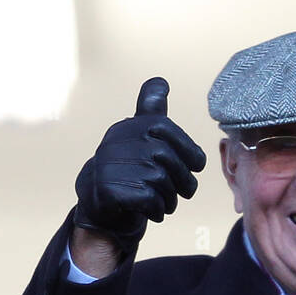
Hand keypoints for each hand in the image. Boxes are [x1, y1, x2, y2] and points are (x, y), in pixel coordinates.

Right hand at [74, 76, 205, 256]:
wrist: (99, 204)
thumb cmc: (130, 170)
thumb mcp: (141, 139)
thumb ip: (152, 113)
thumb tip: (161, 82)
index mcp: (130, 127)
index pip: (164, 129)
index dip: (189, 149)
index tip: (196, 165)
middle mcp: (117, 141)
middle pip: (166, 158)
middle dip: (184, 180)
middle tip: (184, 192)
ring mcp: (110, 165)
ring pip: (159, 181)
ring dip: (170, 199)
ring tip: (166, 203)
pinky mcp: (108, 189)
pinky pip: (147, 199)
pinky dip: (157, 210)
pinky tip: (154, 212)